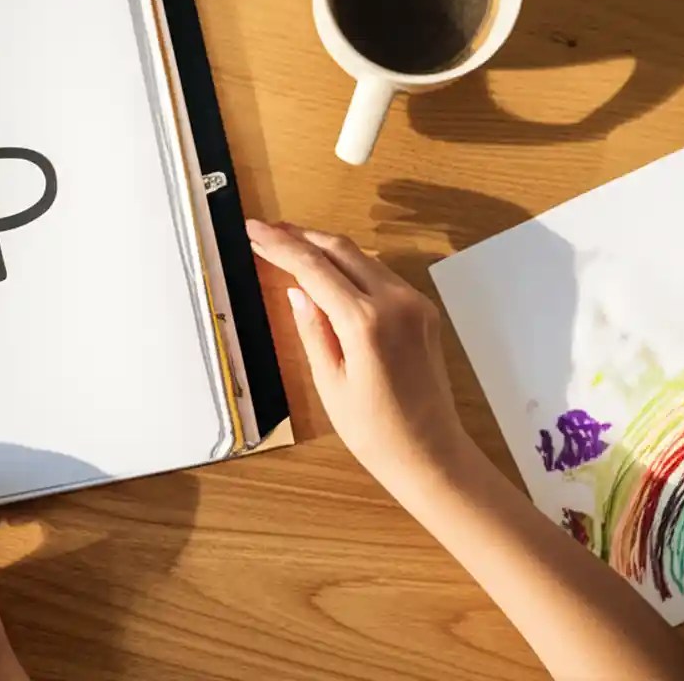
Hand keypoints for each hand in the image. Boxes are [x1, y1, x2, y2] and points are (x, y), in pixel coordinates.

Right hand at [246, 220, 468, 478]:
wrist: (430, 453)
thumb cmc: (375, 431)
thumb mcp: (330, 383)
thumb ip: (313, 330)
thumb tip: (296, 292)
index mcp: (366, 323)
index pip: (313, 269)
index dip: (279, 246)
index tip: (253, 230)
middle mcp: (396, 303)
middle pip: (341, 250)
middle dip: (302, 236)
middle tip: (267, 231)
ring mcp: (415, 304)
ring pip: (363, 258)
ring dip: (326, 249)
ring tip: (291, 247)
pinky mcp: (424, 312)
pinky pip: (381, 276)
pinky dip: (351, 268)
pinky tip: (328, 274)